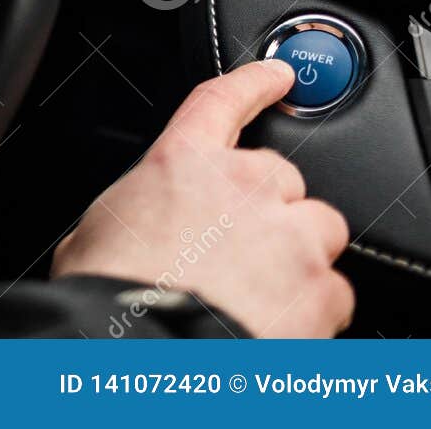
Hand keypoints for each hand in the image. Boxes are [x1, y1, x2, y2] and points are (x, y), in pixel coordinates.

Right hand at [51, 59, 353, 336]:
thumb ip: (135, 215)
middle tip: (239, 256)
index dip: (255, 83)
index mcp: (181, 165)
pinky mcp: (320, 290)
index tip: (280, 76)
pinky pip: (335, 294)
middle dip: (270, 212)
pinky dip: (315, 313)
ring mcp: (289, 237)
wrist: (142, 355)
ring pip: (320, 233)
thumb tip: (134, 234)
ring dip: (300, 258)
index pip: (222, 101)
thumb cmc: (109, 297)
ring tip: (261, 298)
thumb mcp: (95, 236)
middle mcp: (243, 187)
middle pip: (282, 181)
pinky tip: (276, 330)